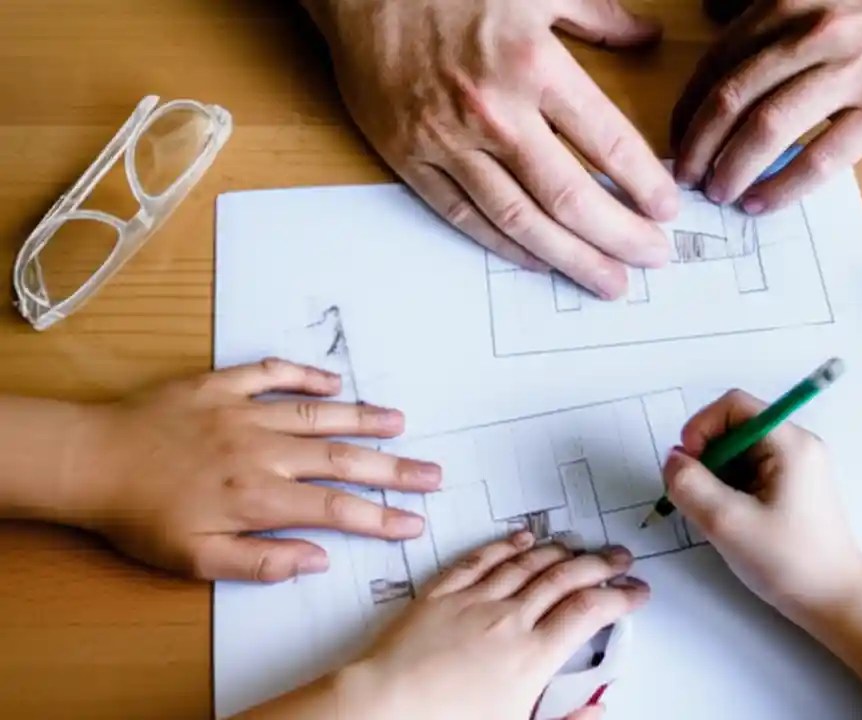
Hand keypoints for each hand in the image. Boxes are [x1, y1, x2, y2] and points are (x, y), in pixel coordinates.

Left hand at [70, 358, 440, 581]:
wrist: (88, 460)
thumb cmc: (138, 518)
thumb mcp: (194, 560)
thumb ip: (260, 562)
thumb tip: (316, 558)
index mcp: (258, 497)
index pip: (336, 510)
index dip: (381, 517)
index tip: (415, 522)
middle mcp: (262, 451)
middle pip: (342, 459)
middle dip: (394, 468)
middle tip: (433, 474)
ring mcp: (243, 412)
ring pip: (318, 414)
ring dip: (363, 418)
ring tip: (400, 422)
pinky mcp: (220, 385)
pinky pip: (272, 374)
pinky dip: (306, 376)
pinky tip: (335, 383)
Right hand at [307, 0, 680, 298]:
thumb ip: (598, 13)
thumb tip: (648, 36)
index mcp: (534, 65)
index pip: (607, 142)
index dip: (644, 184)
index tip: (667, 211)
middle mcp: (494, 112)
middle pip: (569, 196)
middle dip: (619, 237)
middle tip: (653, 261)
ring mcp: (447, 141)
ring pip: (518, 218)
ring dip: (570, 258)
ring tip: (608, 282)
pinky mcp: (408, 156)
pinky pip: (462, 214)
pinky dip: (503, 244)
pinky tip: (539, 260)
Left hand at [340, 532, 647, 719]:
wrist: (379, 712)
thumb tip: (598, 711)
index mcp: (531, 659)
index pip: (590, 613)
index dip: (620, 597)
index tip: (635, 593)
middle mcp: (508, 621)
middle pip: (567, 578)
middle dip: (601, 565)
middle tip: (619, 559)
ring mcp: (473, 603)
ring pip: (529, 564)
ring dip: (562, 551)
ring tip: (580, 546)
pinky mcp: (440, 596)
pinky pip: (481, 559)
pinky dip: (506, 545)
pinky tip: (521, 539)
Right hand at [662, 390, 861, 616]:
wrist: (833, 601)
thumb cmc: (789, 561)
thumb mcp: (727, 522)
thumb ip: (690, 485)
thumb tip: (672, 460)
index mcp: (789, 443)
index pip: (734, 406)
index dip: (701, 427)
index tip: (687, 464)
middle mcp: (796, 446)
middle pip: (734, 428)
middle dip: (707, 458)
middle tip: (697, 497)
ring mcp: (795, 467)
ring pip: (738, 453)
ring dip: (716, 477)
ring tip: (717, 515)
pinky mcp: (791, 488)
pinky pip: (749, 473)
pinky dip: (729, 490)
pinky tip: (731, 521)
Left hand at [671, 0, 861, 213]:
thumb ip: (772, 9)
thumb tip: (715, 20)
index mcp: (790, 5)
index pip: (717, 63)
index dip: (688, 109)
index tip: (678, 138)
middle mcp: (811, 35)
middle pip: (730, 99)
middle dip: (697, 146)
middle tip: (684, 178)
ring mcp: (848, 74)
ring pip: (765, 129)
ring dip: (730, 169)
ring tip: (717, 194)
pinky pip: (816, 159)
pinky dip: (780, 187)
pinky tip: (761, 203)